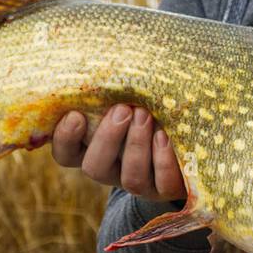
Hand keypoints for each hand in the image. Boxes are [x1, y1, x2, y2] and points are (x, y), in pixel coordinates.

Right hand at [51, 103, 186, 201]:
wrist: (187, 141)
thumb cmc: (148, 107)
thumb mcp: (128, 99)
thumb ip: (113, 91)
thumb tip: (108, 62)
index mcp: (93, 149)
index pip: (66, 154)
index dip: (65, 139)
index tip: (76, 115)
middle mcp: (113, 171)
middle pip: (95, 167)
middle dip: (107, 138)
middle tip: (122, 109)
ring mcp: (140, 184)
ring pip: (130, 178)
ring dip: (136, 145)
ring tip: (145, 115)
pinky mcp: (167, 190)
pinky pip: (163, 183)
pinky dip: (163, 159)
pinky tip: (165, 136)